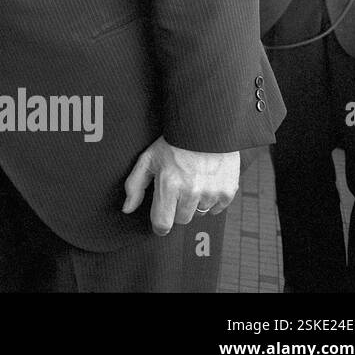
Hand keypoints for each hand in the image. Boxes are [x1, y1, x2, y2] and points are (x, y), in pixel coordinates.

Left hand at [122, 136, 239, 235]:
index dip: (159, 226)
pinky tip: (206, 182)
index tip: (159, 223)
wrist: (205, 128)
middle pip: (181, 219)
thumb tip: (127, 208)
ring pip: (199, 213)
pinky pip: (216, 209)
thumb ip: (135, 185)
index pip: (163, 223)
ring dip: (194, 203)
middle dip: (176, 208)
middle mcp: (191, 192)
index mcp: (169, 185)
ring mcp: (211, 192)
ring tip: (192, 181)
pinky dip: (211, 200)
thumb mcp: (148, 159)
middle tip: (177, 188)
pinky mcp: (227, 191)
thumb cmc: (174, 142)